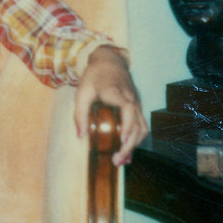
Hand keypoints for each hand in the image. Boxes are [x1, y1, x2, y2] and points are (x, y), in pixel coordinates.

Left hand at [74, 45, 147, 166]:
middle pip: (137, 124)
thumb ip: (79, 113)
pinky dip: (137, 139)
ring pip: (142, 127)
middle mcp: (130, 98)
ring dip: (134, 145)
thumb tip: (80, 135)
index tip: (123, 139)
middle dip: (129, 145)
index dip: (128, 124)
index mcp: (116, 92)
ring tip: (122, 160)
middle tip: (117, 161)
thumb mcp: (81, 92)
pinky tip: (128, 151)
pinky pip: (142, 125)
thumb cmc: (94, 77)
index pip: (128, 108)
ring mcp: (136, 102)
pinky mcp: (137, 107)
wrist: (109, 61)